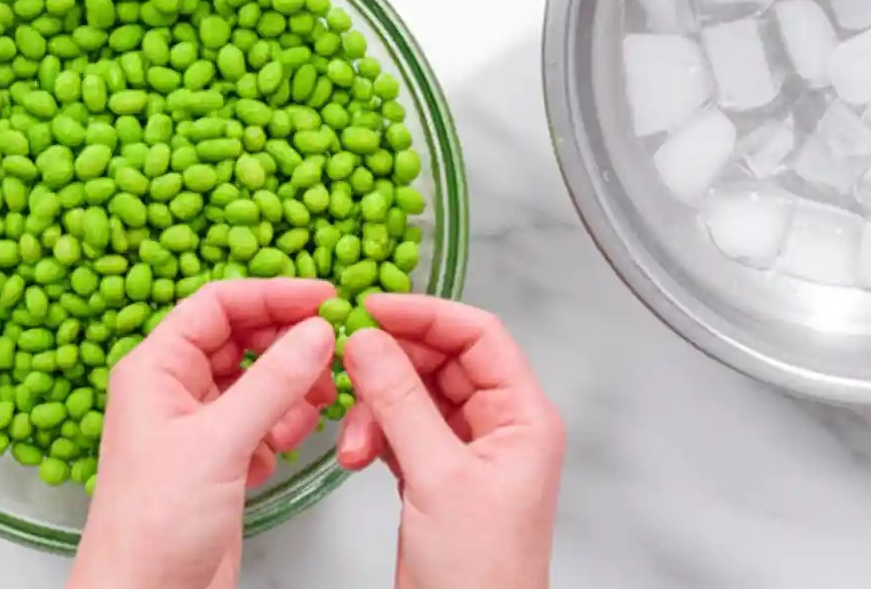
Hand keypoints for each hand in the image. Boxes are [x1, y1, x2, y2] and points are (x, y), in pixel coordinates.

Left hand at [68, 279, 336, 588]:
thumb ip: (273, 383)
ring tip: (315, 409)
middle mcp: (173, 390)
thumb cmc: (153, 525)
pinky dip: (282, 428)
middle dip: (288, 347)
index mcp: (155, 368)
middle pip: (242, 339)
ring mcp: (197, 426)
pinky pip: (261, 421)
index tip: (325, 298)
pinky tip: (282, 449)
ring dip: (290, 391)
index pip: (218, 304)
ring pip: (256, 382)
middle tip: (333, 356)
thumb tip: (317, 331)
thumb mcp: (220, 442)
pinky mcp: (219, 460)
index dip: (272, 295)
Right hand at [336, 294, 564, 588]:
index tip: (374, 308)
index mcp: (522, 416)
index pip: (478, 335)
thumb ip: (399, 400)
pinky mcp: (435, 475)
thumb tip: (368, 340)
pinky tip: (356, 451)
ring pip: (413, 396)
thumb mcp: (436, 476)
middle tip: (347, 360)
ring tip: (354, 438)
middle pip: (441, 362)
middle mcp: (498, 427)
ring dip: (375, 408)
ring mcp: (465, 451)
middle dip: (390, 366)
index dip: (426, 314)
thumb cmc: (481, 576)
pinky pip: (399, 429)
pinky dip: (373, 434)